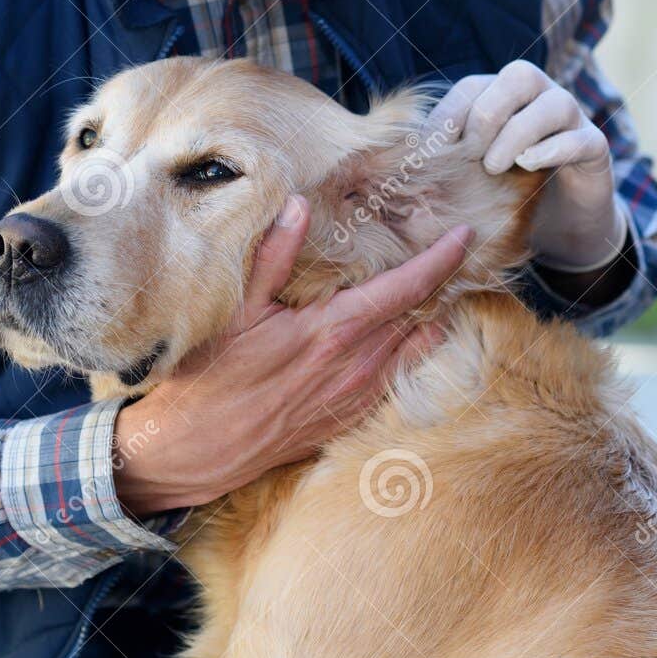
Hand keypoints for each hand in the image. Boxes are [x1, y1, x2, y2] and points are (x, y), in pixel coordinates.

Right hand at [112, 198, 471, 514]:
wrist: (193, 452)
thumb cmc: (208, 378)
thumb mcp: (234, 310)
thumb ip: (273, 256)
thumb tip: (298, 205)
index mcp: (332, 332)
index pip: (406, 290)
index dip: (439, 260)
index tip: (463, 236)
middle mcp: (356, 367)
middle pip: (421, 317)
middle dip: (441, 283)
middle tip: (451, 250)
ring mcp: (355, 398)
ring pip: (416, 351)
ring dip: (430, 317)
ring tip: (437, 287)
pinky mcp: (347, 419)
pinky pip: (398, 379)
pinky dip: (412, 351)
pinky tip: (405, 334)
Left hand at [430, 61, 627, 272]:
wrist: (559, 217)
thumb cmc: (505, 186)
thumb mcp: (470, 169)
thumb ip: (445, 156)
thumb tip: (402, 157)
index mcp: (502, 94)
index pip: (474, 86)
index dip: (450, 114)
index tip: (432, 150)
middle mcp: (540, 95)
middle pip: (519, 75)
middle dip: (488, 113)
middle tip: (471, 154)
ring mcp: (572, 119)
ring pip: (554, 103)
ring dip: (518, 133)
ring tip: (494, 167)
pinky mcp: (595, 148)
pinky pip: (580, 139)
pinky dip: (553, 150)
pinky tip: (529, 165)